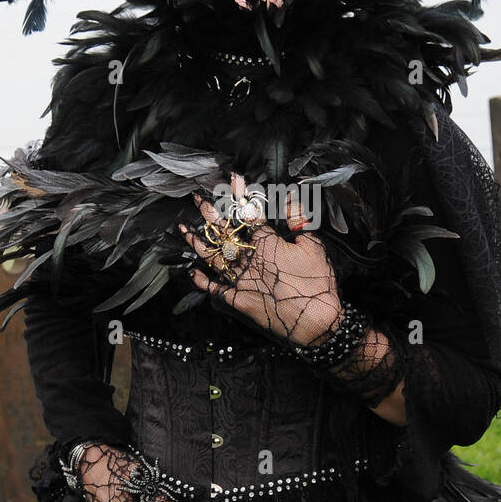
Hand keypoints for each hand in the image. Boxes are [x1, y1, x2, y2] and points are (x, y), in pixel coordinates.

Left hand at [177, 172, 343, 349]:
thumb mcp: (314, 246)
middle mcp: (246, 259)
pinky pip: (212, 289)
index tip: (233, 177)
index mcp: (266, 243)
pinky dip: (200, 280)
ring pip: (211, 257)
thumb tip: (289, 196)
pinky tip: (191, 270)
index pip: (249, 213)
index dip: (240, 194)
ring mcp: (238, 281)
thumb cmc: (317, 284)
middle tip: (196, 198)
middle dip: (208, 212)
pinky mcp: (235, 301)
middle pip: (222, 232)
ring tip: (183, 229)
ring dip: (196, 242)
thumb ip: (299, 220)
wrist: (314, 324)